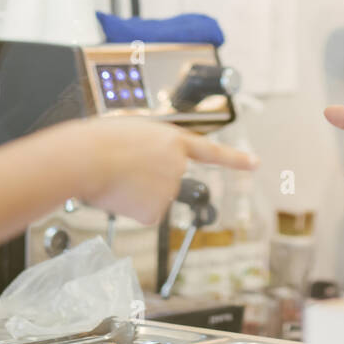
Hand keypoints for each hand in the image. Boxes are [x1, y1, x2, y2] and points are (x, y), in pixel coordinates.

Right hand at [67, 117, 258, 224]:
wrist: (87, 158)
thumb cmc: (100, 140)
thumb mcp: (131, 130)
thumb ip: (149, 145)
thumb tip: (141, 168)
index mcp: (173, 140)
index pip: (211, 151)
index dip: (235, 158)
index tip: (256, 163)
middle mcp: (177, 165)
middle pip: (165, 180)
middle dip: (144, 178)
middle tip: (121, 166)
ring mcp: (169, 190)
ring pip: (151, 198)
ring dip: (133, 192)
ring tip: (114, 175)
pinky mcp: (156, 212)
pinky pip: (142, 214)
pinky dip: (128, 208)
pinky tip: (118, 194)